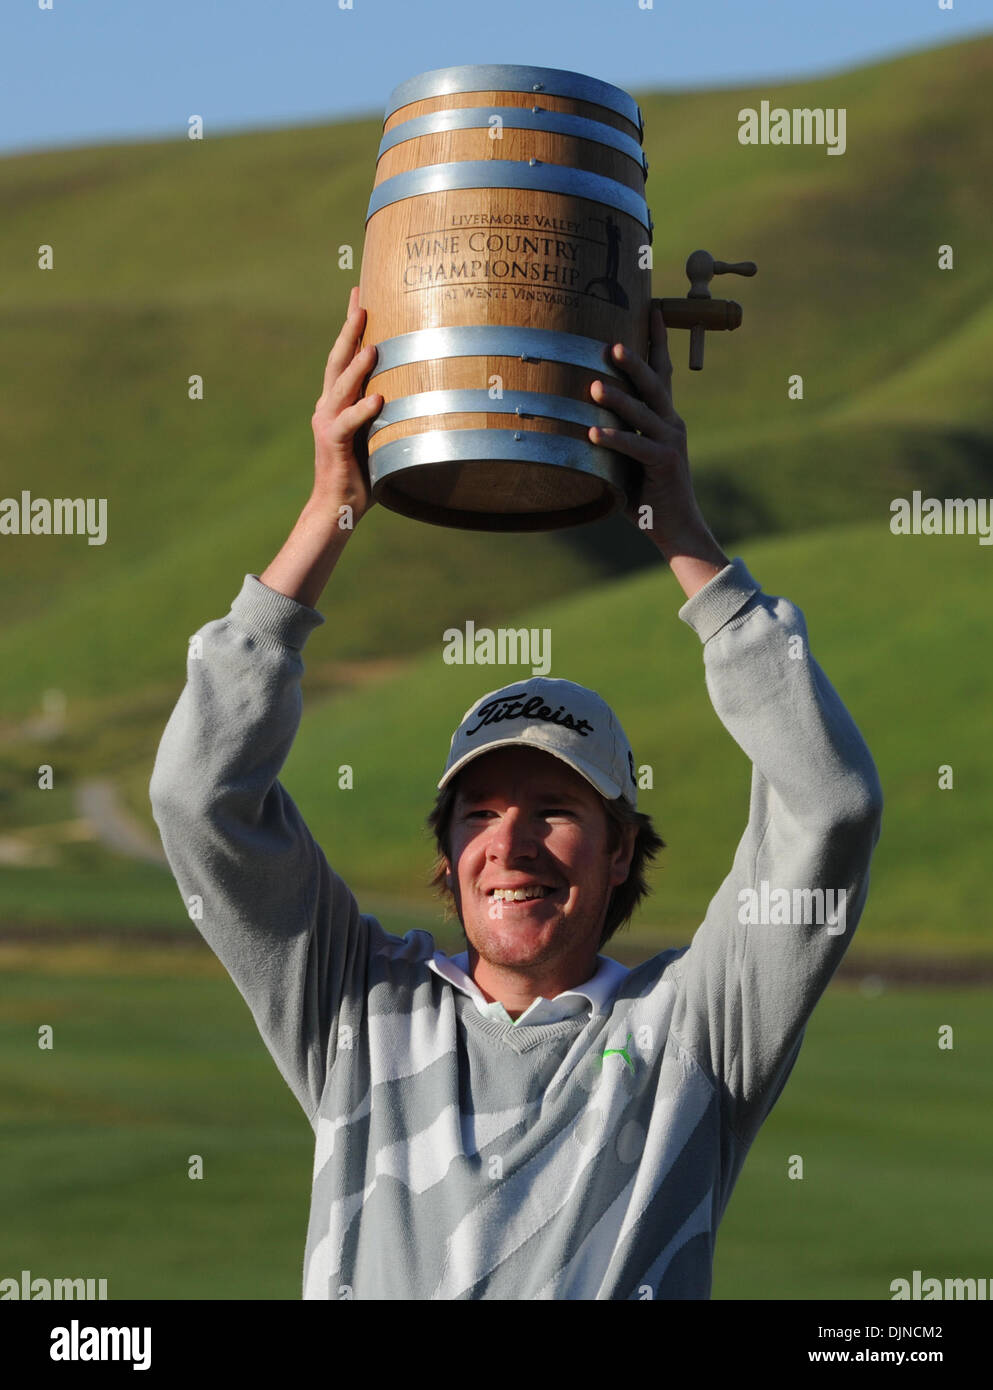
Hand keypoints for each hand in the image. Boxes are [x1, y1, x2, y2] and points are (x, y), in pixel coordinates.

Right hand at [310, 286, 383, 524]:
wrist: (338, 507)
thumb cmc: (365, 473)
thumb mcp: (383, 435)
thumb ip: (396, 413)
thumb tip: (433, 393)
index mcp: (338, 401)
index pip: (345, 356)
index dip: (352, 326)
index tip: (361, 293)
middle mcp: (328, 406)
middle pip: (337, 359)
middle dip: (350, 329)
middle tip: (362, 300)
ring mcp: (327, 424)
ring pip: (340, 387)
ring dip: (356, 366)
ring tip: (373, 345)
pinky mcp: (331, 445)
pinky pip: (347, 424)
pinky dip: (362, 411)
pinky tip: (378, 399)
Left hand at [587, 303, 706, 542]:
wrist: (677, 526)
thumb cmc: (647, 492)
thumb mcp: (628, 458)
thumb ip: (613, 436)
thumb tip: (575, 416)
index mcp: (665, 418)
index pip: (663, 372)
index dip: (657, 341)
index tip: (653, 309)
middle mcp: (672, 423)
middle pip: (654, 384)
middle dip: (634, 362)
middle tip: (612, 344)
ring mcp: (671, 442)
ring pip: (644, 413)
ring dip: (619, 398)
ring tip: (594, 385)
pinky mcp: (665, 463)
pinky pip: (636, 448)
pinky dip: (614, 439)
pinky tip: (593, 432)